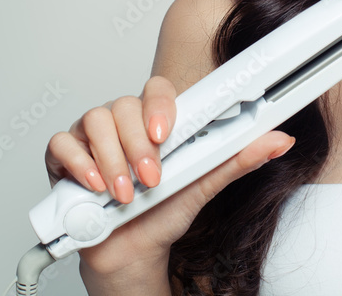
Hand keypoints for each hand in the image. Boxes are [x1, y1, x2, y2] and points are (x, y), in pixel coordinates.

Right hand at [44, 75, 294, 274]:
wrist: (131, 251)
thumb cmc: (166, 212)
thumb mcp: (206, 185)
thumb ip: (239, 159)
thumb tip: (280, 140)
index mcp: (157, 121)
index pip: (157, 89)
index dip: (160, 105)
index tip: (167, 133)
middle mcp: (123, 122)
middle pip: (123, 106)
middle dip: (137, 146)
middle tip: (151, 178)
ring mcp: (92, 138)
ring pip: (93, 121)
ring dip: (111, 159)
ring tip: (126, 192)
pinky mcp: (64, 159)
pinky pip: (61, 144)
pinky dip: (77, 164)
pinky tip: (95, 185)